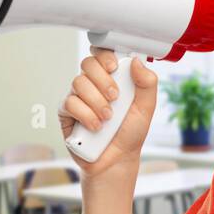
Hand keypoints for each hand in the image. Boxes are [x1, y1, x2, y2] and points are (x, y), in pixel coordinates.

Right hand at [58, 47, 157, 176]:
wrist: (117, 159)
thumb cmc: (130, 133)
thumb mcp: (146, 108)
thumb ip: (147, 84)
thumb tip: (136, 61)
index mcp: (113, 78)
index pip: (102, 54)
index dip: (105, 55)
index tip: (114, 66)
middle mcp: (93, 84)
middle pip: (88, 64)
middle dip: (103, 80)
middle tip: (115, 97)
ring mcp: (78, 97)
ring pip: (78, 82)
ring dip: (96, 101)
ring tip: (108, 118)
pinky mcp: (66, 112)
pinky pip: (70, 103)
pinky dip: (86, 115)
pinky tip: (95, 127)